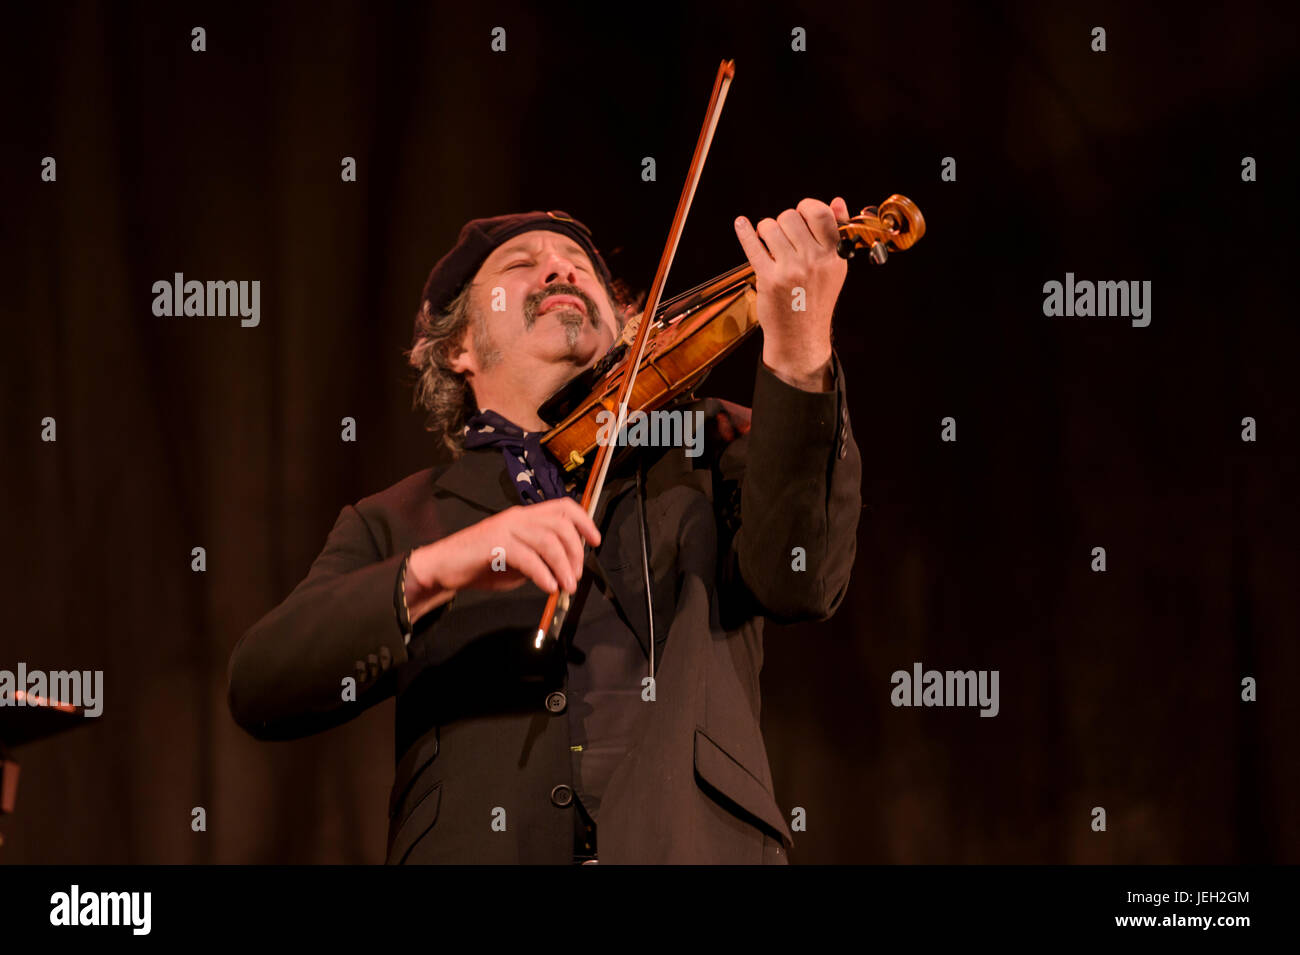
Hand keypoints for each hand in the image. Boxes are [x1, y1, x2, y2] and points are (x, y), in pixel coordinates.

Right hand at [406, 498, 600, 617]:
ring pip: (547, 540)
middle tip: (577, 576)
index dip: (584, 521)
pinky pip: (527, 557)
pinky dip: (543, 573)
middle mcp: (517, 517)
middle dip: (575, 551)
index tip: (596, 541)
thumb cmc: (480, 564)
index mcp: (525, 516)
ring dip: (563, 565)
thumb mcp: (518, 561)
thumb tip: (565, 570)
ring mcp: (505, 528)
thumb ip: (541, 559)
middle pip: (560, 523)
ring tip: (567, 586)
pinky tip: (548, 587)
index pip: (563, 506)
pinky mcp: (494, 544)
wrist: (443, 567)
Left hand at [733, 197, 849, 389]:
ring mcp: (790, 270)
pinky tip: (741, 225)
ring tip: (769, 244)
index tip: (800, 215)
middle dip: (782, 222)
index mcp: (833, 255)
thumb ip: (837, 232)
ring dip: (765, 231)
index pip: (819, 213)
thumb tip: (836, 201)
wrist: (801, 337)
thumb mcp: (834, 267)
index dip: (806, 207)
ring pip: (770, 227)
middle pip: (790, 216)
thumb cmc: (816, 299)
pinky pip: (753, 245)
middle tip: (782, 237)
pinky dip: (744, 232)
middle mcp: (813, 260)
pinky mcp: (769, 279)